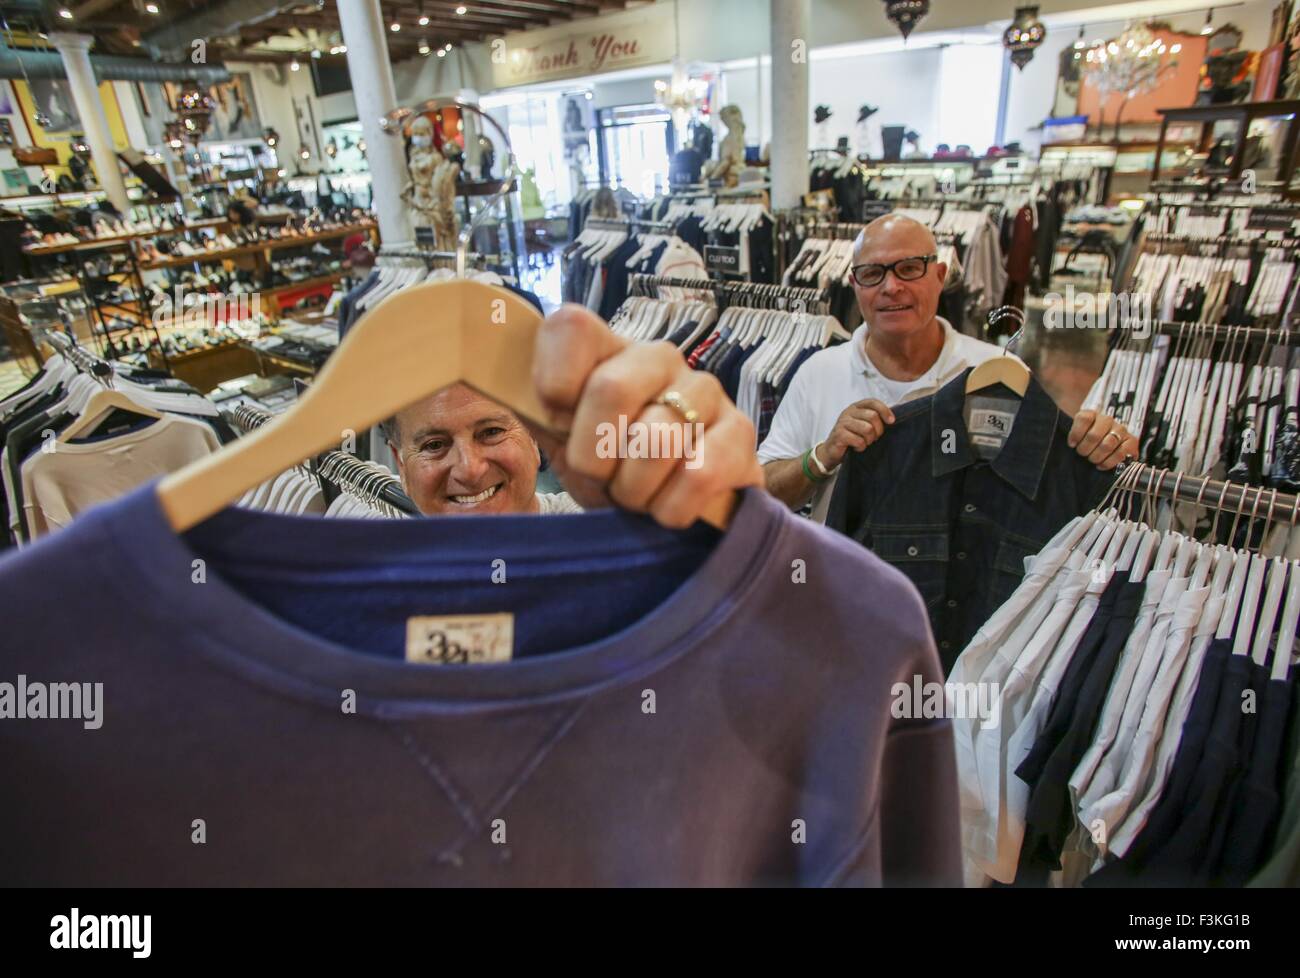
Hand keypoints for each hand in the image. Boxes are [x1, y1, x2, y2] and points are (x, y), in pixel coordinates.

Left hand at [530, 304, 763, 528]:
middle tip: (599, 478)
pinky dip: (671, 508)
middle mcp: (658, 358)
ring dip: (633, 490)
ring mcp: (705, 390)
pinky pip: (699, 473)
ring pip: (654, 441)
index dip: (554, 380)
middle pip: (610, 389)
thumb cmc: (609, 468)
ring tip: (636, 496)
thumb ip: (533, 406)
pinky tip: (668, 508)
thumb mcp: (562, 439)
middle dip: (593, 457)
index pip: (570, 328)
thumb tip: (487, 372)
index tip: (556, 420)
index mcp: (606, 350)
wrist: (667, 511)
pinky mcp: (740, 433)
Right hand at [819, 398, 896, 469]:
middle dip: (878, 430)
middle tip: (874, 438)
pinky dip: (861, 447)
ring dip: (869, 440)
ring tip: (865, 442)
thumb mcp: (863, 424)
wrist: (832, 451)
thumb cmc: (851, 437)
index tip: (891, 421)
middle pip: (873, 416)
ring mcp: (842, 422)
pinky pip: (859, 441)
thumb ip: (874, 418)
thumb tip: (892, 417)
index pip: (873, 402)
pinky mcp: (839, 434)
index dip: (885, 410)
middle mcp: (848, 412)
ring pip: (867, 429)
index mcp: (855, 407)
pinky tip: (856, 447)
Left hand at [1068, 410, 1137, 470]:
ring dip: (1096, 457)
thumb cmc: (1085, 442)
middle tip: (1083, 454)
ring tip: (1092, 460)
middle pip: (1094, 435)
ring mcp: (1121, 430)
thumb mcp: (1075, 435)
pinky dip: (1109, 462)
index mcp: (1091, 414)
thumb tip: (1070, 444)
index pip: (1084, 419)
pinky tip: (1101, 465)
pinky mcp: (1132, 441)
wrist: (1105, 445)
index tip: (1071, 444)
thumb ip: (1071, 437)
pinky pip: (1120, 453)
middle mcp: (1107, 420)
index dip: (1076, 433)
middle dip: (1085, 450)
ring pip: (1107, 445)